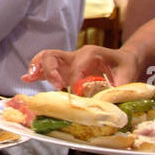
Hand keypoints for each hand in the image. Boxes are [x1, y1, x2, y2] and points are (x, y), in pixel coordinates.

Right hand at [24, 45, 140, 88]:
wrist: (125, 60)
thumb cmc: (126, 66)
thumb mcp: (128, 74)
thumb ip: (119, 86)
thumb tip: (111, 102)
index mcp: (90, 53)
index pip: (77, 66)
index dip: (75, 80)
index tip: (77, 94)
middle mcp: (76, 55)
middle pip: (54, 55)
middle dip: (51, 70)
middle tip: (56, 85)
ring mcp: (68, 62)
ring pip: (46, 58)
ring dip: (37, 68)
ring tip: (30, 77)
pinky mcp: (64, 69)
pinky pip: (47, 67)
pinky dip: (36, 72)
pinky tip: (26, 78)